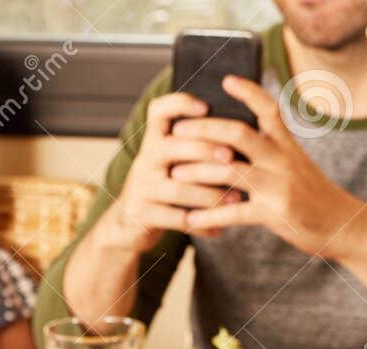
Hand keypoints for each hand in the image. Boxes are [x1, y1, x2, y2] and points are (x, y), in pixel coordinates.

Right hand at [106, 91, 246, 251]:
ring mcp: (141, 188)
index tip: (206, 107)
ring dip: (212, 194)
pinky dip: (201, 224)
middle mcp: (145, 161)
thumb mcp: (167, 163)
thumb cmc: (161, 189)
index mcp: (154, 142)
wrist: (126, 227)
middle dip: (207, 150)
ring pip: (180, 188)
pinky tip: (219, 228)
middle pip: (175, 146)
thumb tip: (240, 134)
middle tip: (233, 159)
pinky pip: (177, 219)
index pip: (159, 111)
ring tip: (236, 200)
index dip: (180, 103)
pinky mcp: (141, 215)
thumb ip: (191, 148)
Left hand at [174, 76, 366, 259]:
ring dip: (198, 171)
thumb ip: (270, 151)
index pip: (268, 108)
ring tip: (174, 174)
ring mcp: (278, 185)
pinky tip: (190, 219)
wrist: (343, 225)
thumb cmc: (312, 195)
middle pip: (239, 134)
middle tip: (177, 130)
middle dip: (204, 129)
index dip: (248, 91)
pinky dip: (210, 215)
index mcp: (286, 145)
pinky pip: (235, 213)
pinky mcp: (275, 214)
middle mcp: (282, 159)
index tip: (226, 79)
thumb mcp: (296, 164)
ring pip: (231, 170)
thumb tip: (234, 141)